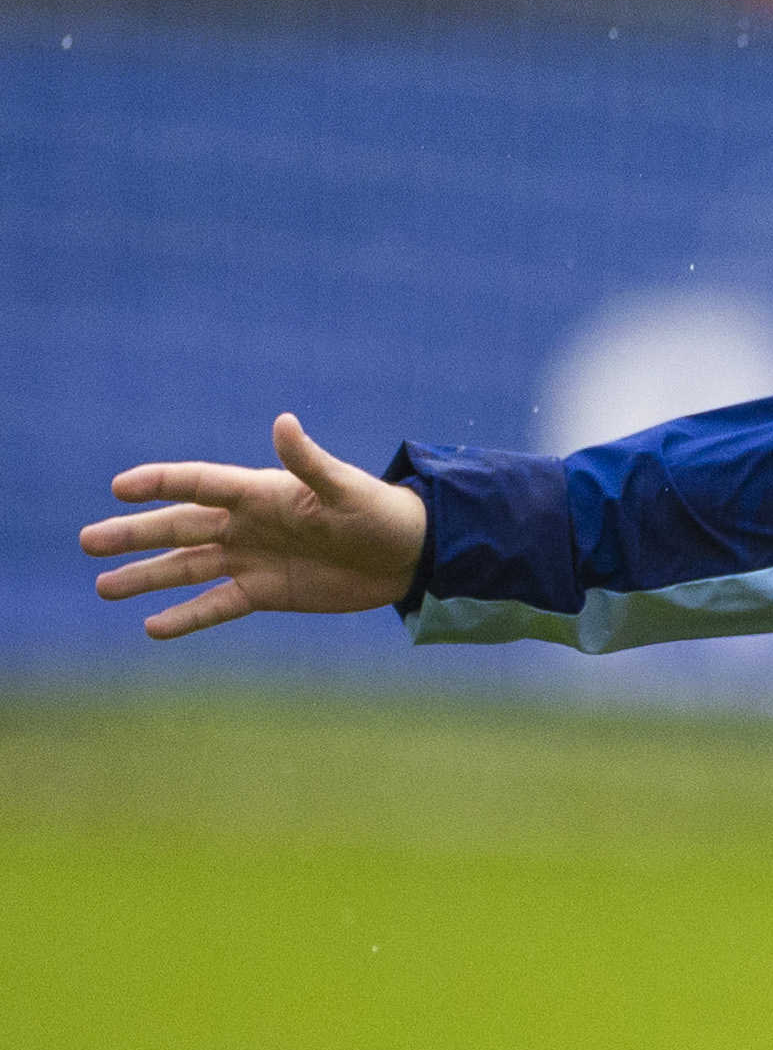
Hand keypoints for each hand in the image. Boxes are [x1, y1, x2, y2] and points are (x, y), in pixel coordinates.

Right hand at [82, 414, 427, 636]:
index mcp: (260, 492)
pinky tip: (152, 627)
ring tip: (103, 586)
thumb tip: (283, 422)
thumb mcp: (345, 488)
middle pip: (178, 527)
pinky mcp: (266, 592)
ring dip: (146, 576)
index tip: (119, 488)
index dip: (159, 483)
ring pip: (187, 568)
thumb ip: (309, 462)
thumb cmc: (379, 512)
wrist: (409, 554)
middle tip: (87, 542)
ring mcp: (252, 559)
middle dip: (134, 535)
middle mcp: (246, 524)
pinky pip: (217, 604)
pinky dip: (187, 616)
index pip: (198, 483)